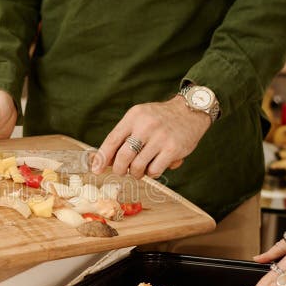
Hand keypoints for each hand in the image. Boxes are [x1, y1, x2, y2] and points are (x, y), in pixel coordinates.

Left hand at [91, 97, 210, 178]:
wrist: (190, 111)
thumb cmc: (160, 118)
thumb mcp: (140, 118)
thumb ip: (124, 136)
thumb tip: (104, 159)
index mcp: (134, 116)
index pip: (112, 140)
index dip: (101, 157)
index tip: (95, 170)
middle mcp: (146, 126)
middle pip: (123, 157)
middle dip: (119, 169)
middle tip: (122, 171)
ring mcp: (160, 138)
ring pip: (137, 167)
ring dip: (136, 173)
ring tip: (140, 169)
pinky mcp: (173, 149)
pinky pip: (154, 171)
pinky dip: (152, 173)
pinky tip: (155, 166)